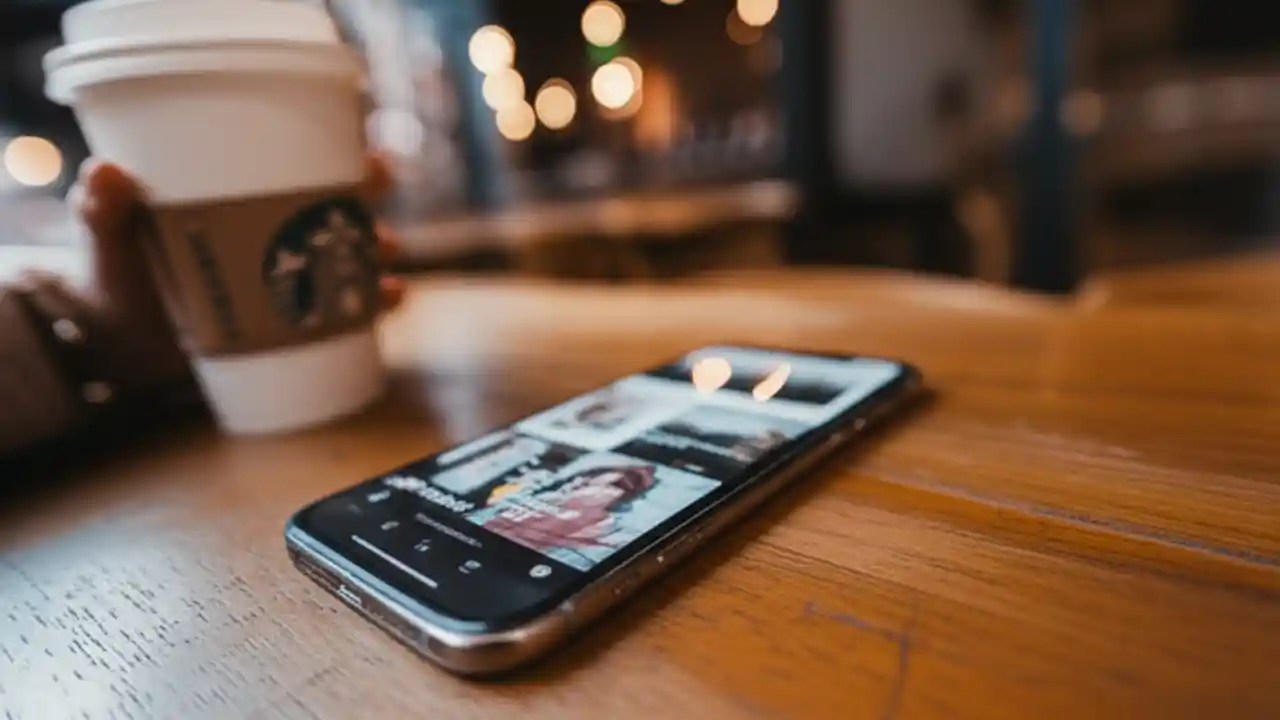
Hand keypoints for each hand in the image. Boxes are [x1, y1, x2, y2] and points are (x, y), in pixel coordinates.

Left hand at [69, 154, 405, 394]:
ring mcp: (289, 276)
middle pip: (340, 201)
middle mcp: (276, 228)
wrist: (118, 343)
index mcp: (242, 193)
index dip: (340, 151)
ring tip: (386, 261)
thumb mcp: (109, 240)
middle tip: (375, 202)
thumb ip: (103, 211)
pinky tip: (389, 299)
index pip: (299, 160)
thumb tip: (107, 173)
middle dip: (369, 197)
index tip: (365, 155)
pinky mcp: (293, 321)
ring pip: (353, 254)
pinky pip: (348, 310)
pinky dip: (375, 304)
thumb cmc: (115, 276)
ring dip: (379, 253)